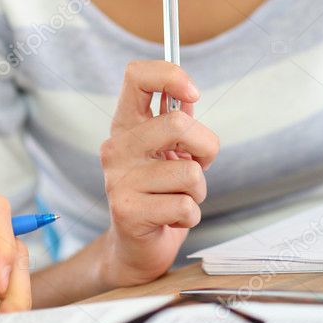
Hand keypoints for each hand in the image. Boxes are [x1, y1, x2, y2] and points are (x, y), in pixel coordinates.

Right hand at [99, 60, 219, 286]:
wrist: (133, 248)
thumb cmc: (157, 193)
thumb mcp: (167, 151)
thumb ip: (177, 120)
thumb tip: (188, 95)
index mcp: (126, 124)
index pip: (136, 76)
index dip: (170, 75)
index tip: (193, 94)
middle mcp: (117, 147)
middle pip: (177, 123)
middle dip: (206, 147)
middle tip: (200, 164)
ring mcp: (119, 179)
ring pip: (189, 172)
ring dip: (199, 190)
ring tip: (180, 197)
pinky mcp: (128, 212)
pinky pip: (186, 206)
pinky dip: (190, 215)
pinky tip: (171, 218)